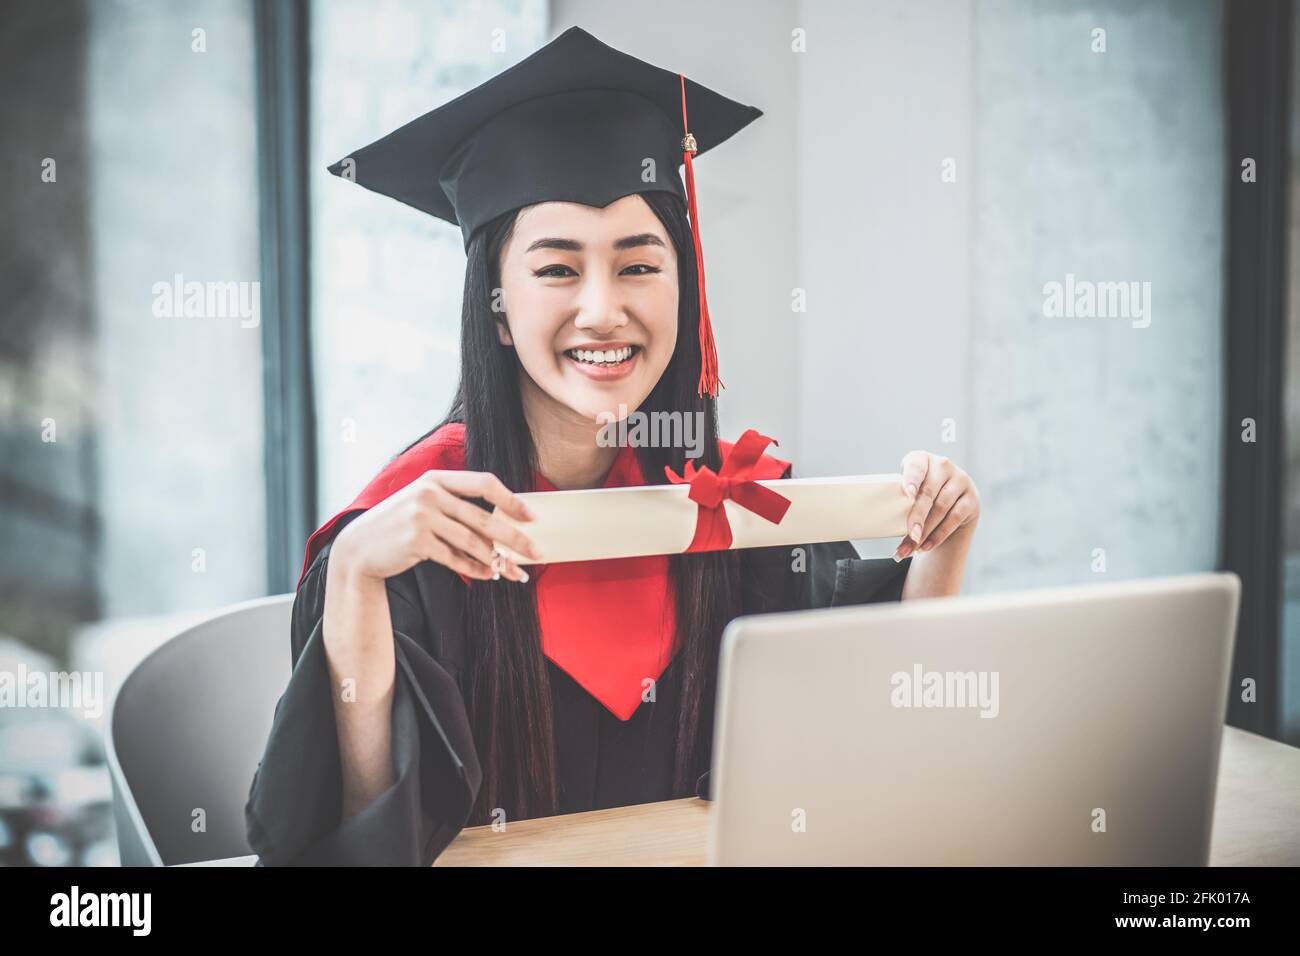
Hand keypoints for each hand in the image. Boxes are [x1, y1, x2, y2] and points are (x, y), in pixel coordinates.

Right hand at [331, 470, 541, 582]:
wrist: (359, 547)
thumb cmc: (400, 526)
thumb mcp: (425, 504)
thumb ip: (456, 508)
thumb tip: (501, 529)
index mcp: (437, 478)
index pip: (484, 482)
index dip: (511, 499)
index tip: (532, 517)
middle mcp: (430, 493)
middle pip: (484, 517)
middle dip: (515, 538)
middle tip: (536, 553)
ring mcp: (422, 517)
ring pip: (472, 541)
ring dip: (497, 560)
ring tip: (515, 573)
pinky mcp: (417, 542)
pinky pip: (456, 558)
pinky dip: (475, 569)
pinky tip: (489, 577)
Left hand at [894, 451, 979, 560]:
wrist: (949, 507)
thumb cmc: (920, 499)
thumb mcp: (910, 493)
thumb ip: (901, 499)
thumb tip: (884, 524)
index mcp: (922, 459)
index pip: (917, 466)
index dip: (912, 479)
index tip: (908, 493)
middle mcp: (943, 465)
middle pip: (928, 493)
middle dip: (917, 517)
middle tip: (910, 535)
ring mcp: (961, 480)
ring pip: (941, 508)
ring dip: (926, 530)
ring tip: (914, 545)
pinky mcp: (972, 498)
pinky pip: (954, 518)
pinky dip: (938, 534)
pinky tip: (927, 545)